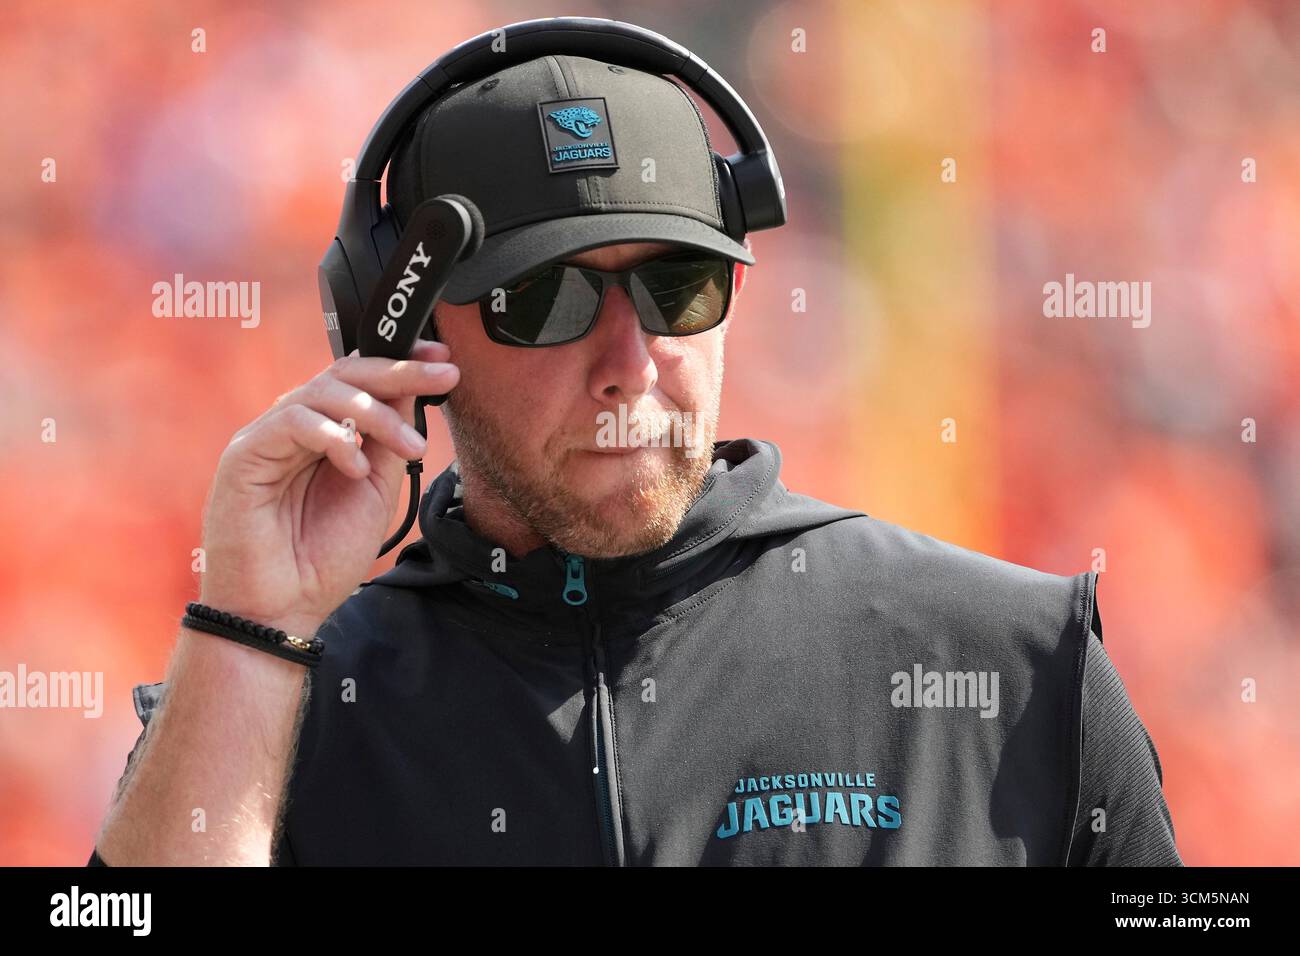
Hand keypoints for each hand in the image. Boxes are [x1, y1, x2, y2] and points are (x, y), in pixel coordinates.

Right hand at [195, 339, 457, 635]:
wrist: (284, 609)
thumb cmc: (323, 557)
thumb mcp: (374, 490)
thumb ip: (387, 442)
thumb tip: (413, 392)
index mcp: (326, 432)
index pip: (360, 379)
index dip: (402, 363)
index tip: (445, 362)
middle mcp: (295, 427)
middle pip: (345, 374)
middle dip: (400, 371)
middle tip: (444, 376)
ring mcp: (267, 437)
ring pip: (323, 392)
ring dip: (377, 413)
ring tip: (412, 448)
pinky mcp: (244, 455)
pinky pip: (292, 422)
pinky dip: (334, 437)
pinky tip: (355, 466)